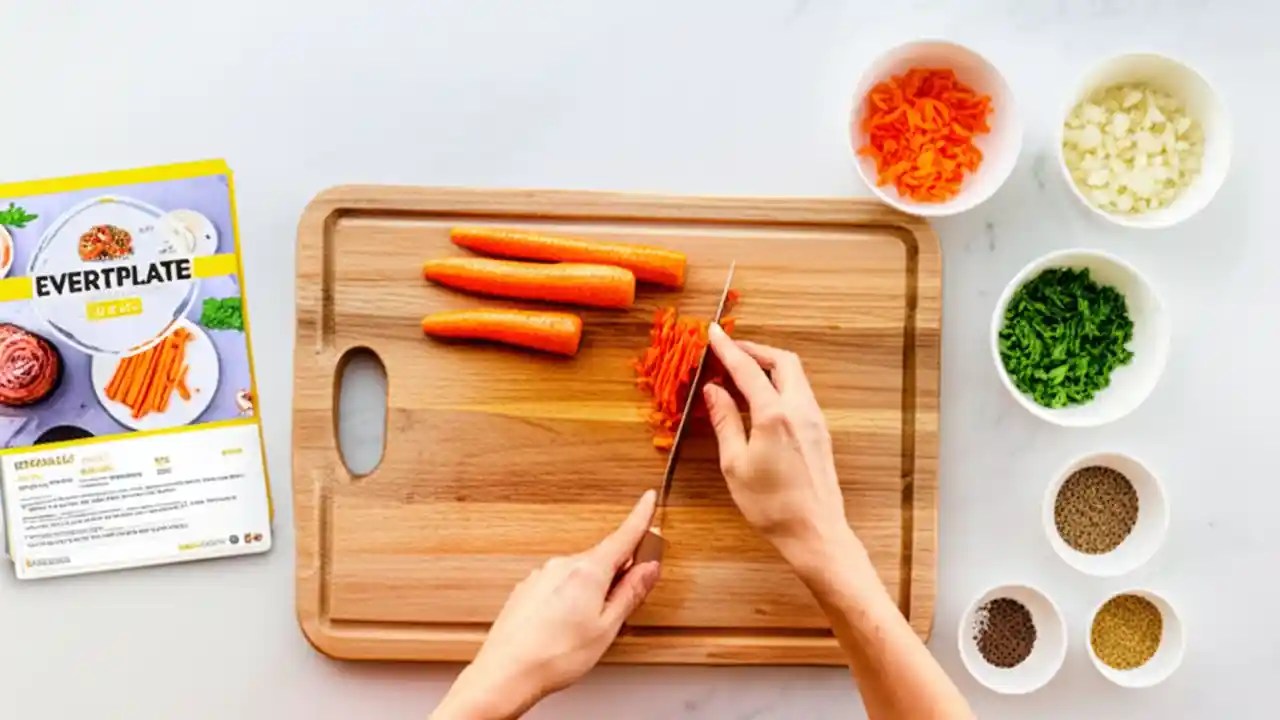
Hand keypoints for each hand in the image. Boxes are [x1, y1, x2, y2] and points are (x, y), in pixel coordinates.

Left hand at [433, 491, 660, 719]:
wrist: (507, 672)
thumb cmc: (554, 655)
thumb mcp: (607, 627)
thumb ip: (630, 592)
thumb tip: (649, 568)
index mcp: (588, 571)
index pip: (622, 536)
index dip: (640, 517)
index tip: (648, 499)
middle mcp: (562, 565)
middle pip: (602, 558)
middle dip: (618, 573)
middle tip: (625, 602)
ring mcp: (542, 575)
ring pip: (580, 573)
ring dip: (592, 589)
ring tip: (587, 628)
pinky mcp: (528, 588)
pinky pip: (559, 584)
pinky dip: (570, 597)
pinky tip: (565, 626)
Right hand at [703, 324, 850, 567]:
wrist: (815, 531)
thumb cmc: (771, 505)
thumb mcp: (735, 464)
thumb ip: (725, 421)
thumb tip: (714, 391)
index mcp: (775, 414)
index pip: (747, 368)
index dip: (728, 348)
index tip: (713, 333)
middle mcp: (800, 409)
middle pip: (782, 361)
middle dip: (755, 350)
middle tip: (730, 351)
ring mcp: (815, 420)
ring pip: (795, 376)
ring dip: (769, 367)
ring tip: (742, 373)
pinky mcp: (820, 432)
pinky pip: (799, 394)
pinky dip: (779, 385)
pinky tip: (761, 398)